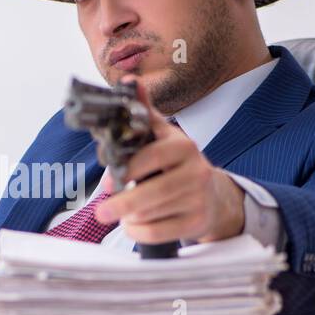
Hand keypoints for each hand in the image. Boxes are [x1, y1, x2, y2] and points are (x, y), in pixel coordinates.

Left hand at [93, 73, 246, 243]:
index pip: (151, 157)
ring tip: (121, 213)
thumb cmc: (177, 164)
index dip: (127, 170)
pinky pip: (160, 233)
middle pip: (153, 192)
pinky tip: (134, 225)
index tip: (107, 181)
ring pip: (154, 214)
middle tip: (102, 210)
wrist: (213, 195)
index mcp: (182, 146)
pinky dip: (140, 233)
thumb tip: (128, 81)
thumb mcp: (163, 136)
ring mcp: (198, 198)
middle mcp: (195, 171)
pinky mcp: (196, 222)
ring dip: (130, 217)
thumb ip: (143, 113)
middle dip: (123, 203)